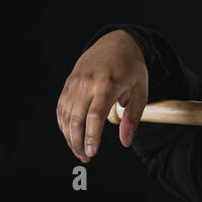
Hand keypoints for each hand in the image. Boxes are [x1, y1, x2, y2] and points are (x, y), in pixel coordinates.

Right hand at [56, 29, 148, 161]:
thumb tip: (125, 142)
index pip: (95, 115)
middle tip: (85, 158)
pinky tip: (70, 137)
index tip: (93, 153)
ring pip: (65, 115)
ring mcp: (75, 83)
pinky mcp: (68, 84)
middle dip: (78, 142)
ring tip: (79, 152)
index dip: (92, 136)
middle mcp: (87, 83)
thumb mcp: (141, 91)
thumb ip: (132, 118)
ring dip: (69, 136)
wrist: (115, 44)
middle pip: (76, 118)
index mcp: (107, 84)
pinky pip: (61, 107)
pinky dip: (63, 124)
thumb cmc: (130, 70)